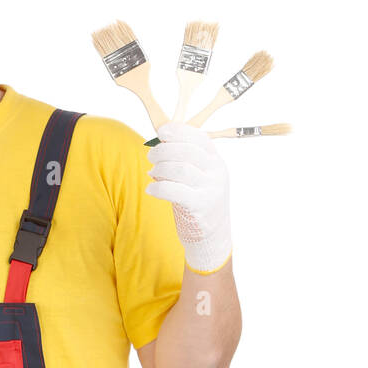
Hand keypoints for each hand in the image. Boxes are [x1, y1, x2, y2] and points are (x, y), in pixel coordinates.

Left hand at [144, 122, 231, 273]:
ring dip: (160, 168)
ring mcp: (211, 189)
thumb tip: (158, 142)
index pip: (200, 138)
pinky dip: (158, 188)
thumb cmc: (197, 201)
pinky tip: (151, 189)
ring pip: (180, 169)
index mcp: (216, 161)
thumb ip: (183, 160)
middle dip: (164, 150)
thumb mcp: (197, 177)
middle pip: (187, 151)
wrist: (211, 235)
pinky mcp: (200, 206)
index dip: (180, 131)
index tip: (162, 131)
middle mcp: (217, 172)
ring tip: (152, 173)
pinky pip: (175, 191)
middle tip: (150, 156)